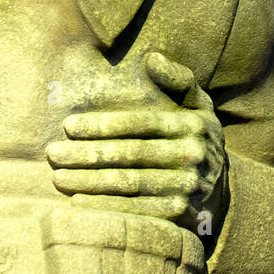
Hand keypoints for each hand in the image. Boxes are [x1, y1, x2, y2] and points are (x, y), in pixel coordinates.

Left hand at [46, 52, 226, 228]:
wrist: (220, 190)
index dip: (103, 125)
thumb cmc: (197, 138)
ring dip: (89, 181)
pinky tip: (78, 202)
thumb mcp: (198, 104)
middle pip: (131, 154)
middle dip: (87, 154)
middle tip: (52, 154)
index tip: (68, 126)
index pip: (141, 124)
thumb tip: (151, 58)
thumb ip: (178, 79)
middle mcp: (192, 156)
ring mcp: (188, 188)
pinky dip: (106, 208)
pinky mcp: (180, 215)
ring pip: (130, 183)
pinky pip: (137, 211)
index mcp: (193, 125)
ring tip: (58, 177)